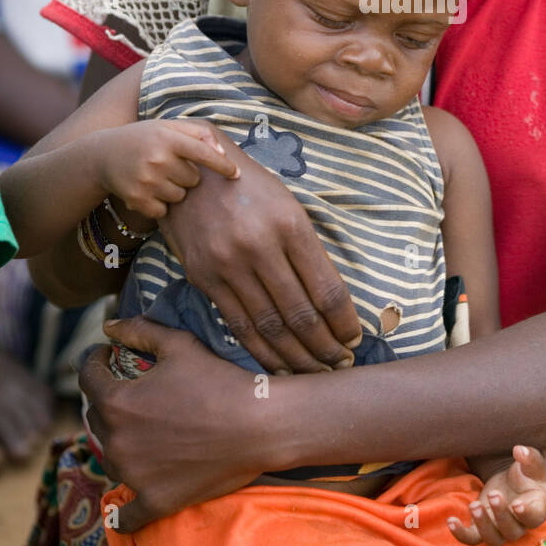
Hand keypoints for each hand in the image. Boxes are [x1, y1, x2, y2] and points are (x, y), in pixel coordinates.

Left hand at [80, 317, 275, 531]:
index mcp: (117, 402)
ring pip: (109, 460)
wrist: (259, 425)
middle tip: (129, 394)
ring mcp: (134, 476)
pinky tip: (124, 507)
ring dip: (118, 445)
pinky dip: (124, 512)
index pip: (88, 378)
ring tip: (138, 435)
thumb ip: (139, 331)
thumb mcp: (179, 344)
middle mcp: (116, 441)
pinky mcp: (155, 502)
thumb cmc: (219, 381)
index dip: (94, 362)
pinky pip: (126, 516)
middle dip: (107, 401)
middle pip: (95, 419)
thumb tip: (108, 324)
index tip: (105, 357)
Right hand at [95, 119, 239, 219]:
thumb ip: (198, 134)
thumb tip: (223, 154)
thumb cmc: (143, 139)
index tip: (236, 174)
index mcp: (167, 138)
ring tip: (155, 176)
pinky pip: (163, 211)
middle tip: (167, 165)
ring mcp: (146, 180)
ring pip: (179, 196)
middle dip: (186, 175)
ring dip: (173, 190)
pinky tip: (146, 189)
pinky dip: (159, 204)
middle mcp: (157, 159)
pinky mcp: (137, 199)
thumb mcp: (167, 127)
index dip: (223, 165)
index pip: (203, 153)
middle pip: (193, 179)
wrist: (102, 155)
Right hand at [158, 145, 361, 374]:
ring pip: (270, 326)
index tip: (355, 339)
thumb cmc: (251, 188)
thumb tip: (331, 304)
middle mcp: (260, 246)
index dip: (345, 322)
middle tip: (341, 366)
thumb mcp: (289, 206)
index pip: (327, 288)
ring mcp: (228, 264)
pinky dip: (261, 351)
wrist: (190, 171)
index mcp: (291, 225)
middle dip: (326, 347)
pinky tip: (278, 366)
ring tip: (315, 373)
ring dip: (297, 357)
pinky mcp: (203, 278)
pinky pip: (238, 325)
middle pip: (301, 313)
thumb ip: (307, 252)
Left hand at [448, 445, 545, 545]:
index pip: (534, 517)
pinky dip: (461, 533)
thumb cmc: (529, 473)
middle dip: (501, 515)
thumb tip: (519, 450)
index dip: (526, 514)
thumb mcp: (533, 462)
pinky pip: (472, 538)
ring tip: (474, 505)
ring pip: (493, 538)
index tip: (517, 504)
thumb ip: (529, 457)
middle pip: (511, 531)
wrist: (517, 480)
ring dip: (482, 524)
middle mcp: (519, 524)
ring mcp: (500, 528)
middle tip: (493, 494)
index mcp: (536, 509)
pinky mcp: (482, 526)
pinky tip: (451, 520)